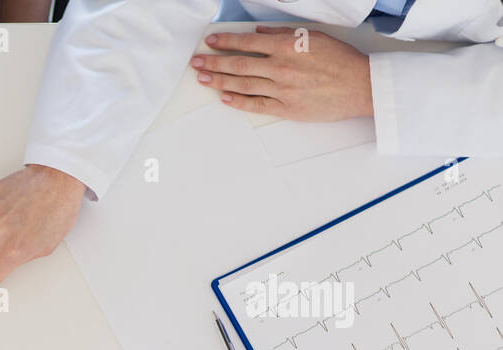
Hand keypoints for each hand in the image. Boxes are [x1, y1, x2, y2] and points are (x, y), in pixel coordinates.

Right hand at [0, 165, 85, 314]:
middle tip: (25, 231)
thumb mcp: (47, 246)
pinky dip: (3, 206)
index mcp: (14, 251)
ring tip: (27, 211)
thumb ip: (24, 257)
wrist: (59, 177)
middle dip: (5, 245)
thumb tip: (10, 256)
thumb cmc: (59, 210)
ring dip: (6, 223)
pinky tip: (19, 200)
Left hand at [193, 28, 372, 121]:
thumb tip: (259, 34)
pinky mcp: (285, 109)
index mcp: (286, 48)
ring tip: (203, 79)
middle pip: (238, 65)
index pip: (246, 44)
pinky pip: (255, 105)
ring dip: (219, 81)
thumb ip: (283, 35)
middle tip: (197, 63)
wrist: (359, 86)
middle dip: (214, 63)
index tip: (210, 42)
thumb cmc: (340, 60)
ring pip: (242, 85)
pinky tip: (224, 97)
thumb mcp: (312, 37)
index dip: (225, 42)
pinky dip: (237, 101)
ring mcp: (280, 90)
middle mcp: (279, 69)